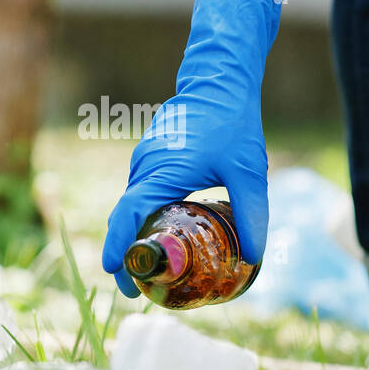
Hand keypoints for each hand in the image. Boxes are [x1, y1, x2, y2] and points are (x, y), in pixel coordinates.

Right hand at [102, 0, 281, 297]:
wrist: (220, 78)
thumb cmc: (232, 122)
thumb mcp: (248, 172)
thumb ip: (252, 215)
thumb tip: (254, 258)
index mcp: (163, 171)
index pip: (129, 214)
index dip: (119, 246)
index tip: (113, 272)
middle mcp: (146, 166)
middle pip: (124, 217)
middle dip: (125, 255)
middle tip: (137, 291)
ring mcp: (146, 160)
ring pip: (132, 206)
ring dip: (136, 237)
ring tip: (152, 272)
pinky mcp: (152, 157)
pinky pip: (141, 193)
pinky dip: (144, 218)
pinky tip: (165, 236)